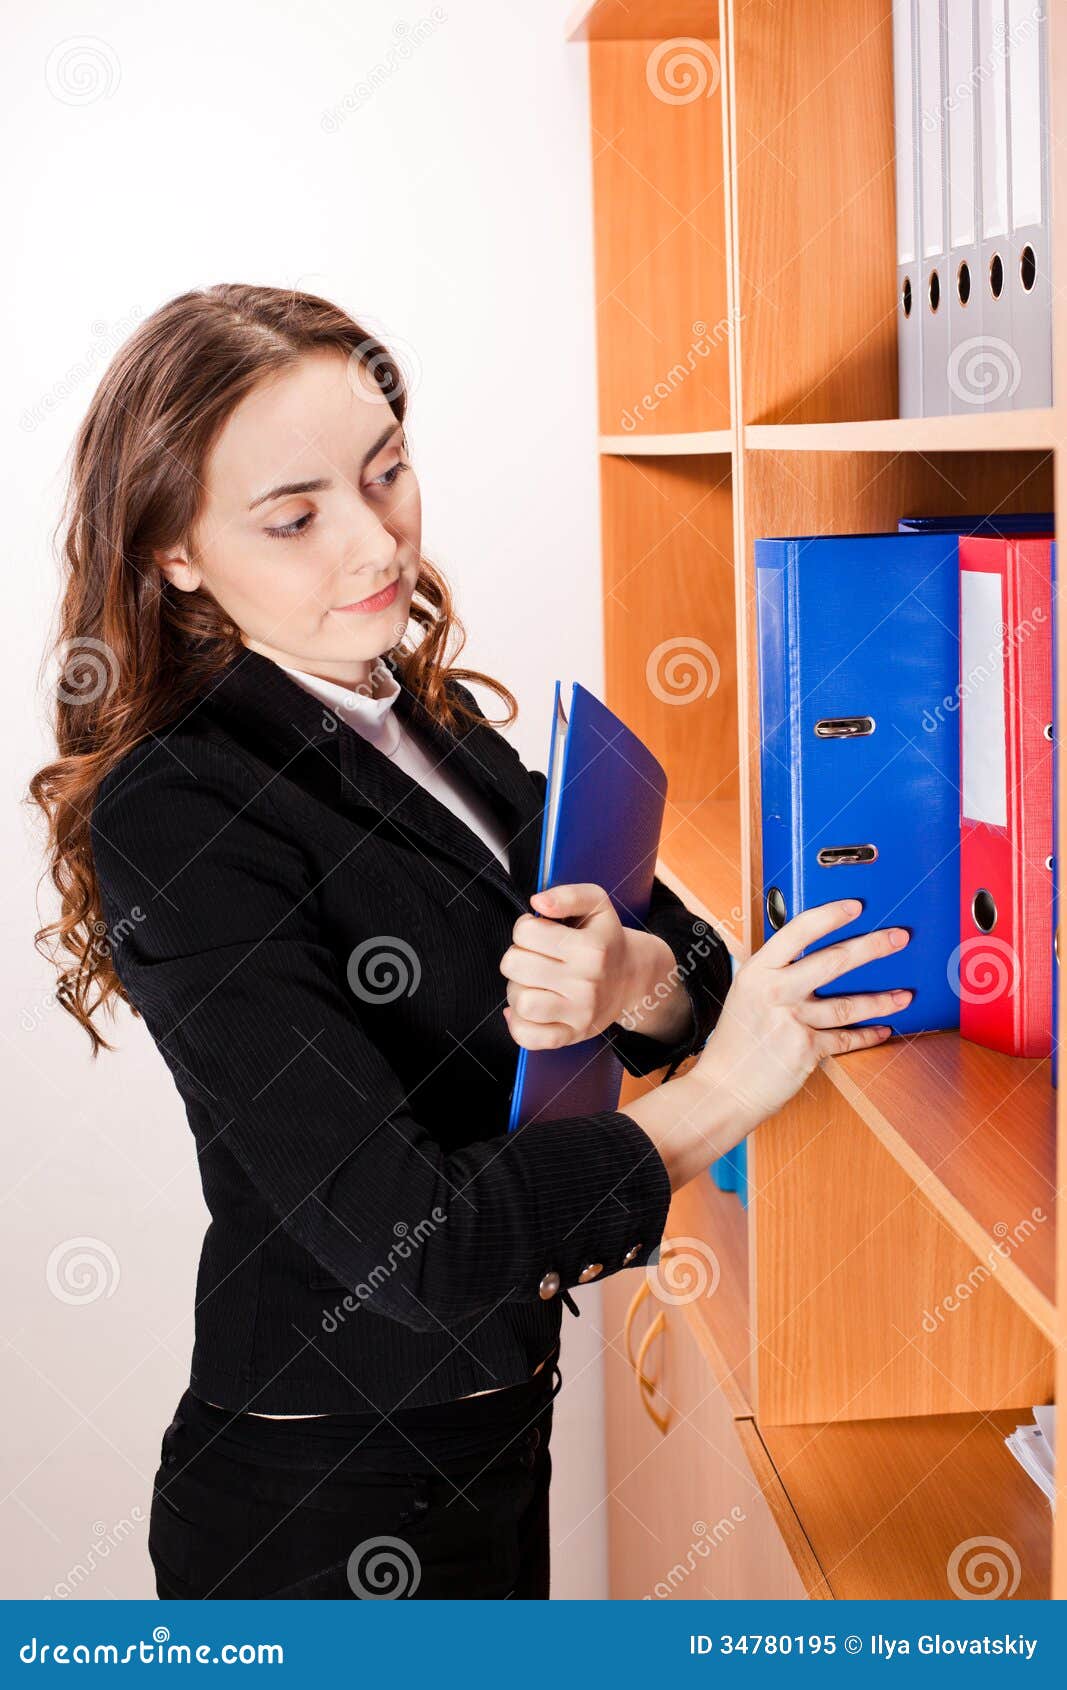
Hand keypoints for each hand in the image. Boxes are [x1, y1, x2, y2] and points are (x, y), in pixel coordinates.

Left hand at [499, 882, 665, 1049]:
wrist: (632, 978)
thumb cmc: (604, 939)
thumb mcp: (596, 905)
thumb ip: (567, 894)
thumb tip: (538, 902)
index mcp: (591, 948)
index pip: (525, 932)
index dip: (525, 928)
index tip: (538, 933)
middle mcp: (586, 983)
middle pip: (514, 965)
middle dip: (518, 956)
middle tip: (534, 957)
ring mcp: (579, 1013)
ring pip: (520, 1001)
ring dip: (517, 989)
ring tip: (532, 982)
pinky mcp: (571, 1035)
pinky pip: (528, 1037)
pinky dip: (518, 1024)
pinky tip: (528, 1007)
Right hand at [691, 898, 911, 1132]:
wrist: (723, 1088)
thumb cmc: (735, 1043)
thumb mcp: (746, 995)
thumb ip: (775, 975)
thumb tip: (813, 957)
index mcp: (757, 971)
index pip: (798, 931)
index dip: (831, 915)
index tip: (855, 907)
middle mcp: (775, 991)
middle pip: (833, 961)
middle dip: (872, 947)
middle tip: (898, 938)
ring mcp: (792, 1021)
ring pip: (849, 1004)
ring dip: (882, 1000)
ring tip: (903, 995)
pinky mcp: (806, 1050)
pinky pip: (846, 1038)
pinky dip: (868, 1035)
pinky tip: (883, 1030)